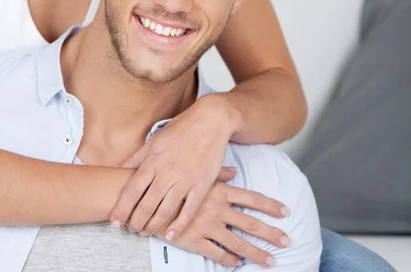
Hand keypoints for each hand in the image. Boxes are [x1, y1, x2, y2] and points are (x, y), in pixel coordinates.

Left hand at [110, 94, 237, 236]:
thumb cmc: (180, 130)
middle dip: (135, 221)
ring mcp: (185, 180)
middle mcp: (166, 172)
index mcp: (152, 161)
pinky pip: (188, 210)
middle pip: (146, 204)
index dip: (121, 209)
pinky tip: (170, 234)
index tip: (115, 222)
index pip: (131, 190)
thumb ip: (136, 158)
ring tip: (145, 233)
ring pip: (165, 210)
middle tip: (130, 230)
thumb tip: (116, 168)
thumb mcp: (154, 141)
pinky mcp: (201, 185)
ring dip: (153, 226)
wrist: (210, 121)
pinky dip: (178, 225)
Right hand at [157, 181, 289, 267]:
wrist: (146, 193)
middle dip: (271, 233)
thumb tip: (234, 172)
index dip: (270, 206)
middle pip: (250, 223)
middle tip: (288, 240)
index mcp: (219, 191)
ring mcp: (206, 226)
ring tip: (271, 261)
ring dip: (256, 253)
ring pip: (238, 243)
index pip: (251, 198)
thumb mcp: (197, 171)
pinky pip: (216, 253)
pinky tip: (237, 263)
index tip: (286, 211)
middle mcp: (216, 209)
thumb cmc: (172, 178)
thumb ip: (218, 174)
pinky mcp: (194, 240)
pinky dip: (229, 259)